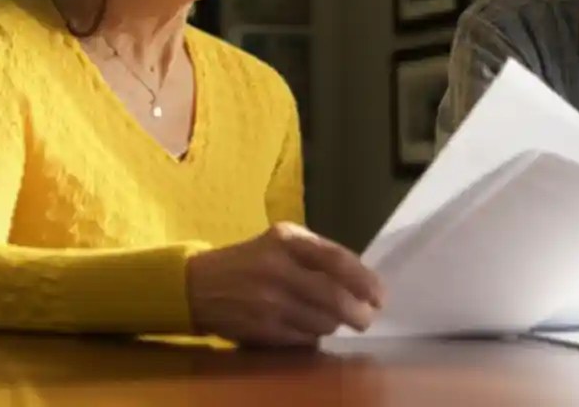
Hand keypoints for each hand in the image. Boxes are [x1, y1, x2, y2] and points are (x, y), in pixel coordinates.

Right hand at [186, 222, 384, 345]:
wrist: (199, 285)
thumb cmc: (251, 260)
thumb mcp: (281, 241)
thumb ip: (318, 253)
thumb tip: (361, 279)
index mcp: (287, 240)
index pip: (338, 260)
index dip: (365, 280)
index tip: (380, 295)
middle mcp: (278, 269)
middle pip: (334, 297)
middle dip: (359, 312)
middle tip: (367, 317)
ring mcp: (269, 302)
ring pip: (322, 321)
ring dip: (336, 324)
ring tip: (336, 320)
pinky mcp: (262, 328)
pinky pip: (304, 338)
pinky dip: (314, 335)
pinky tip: (310, 327)